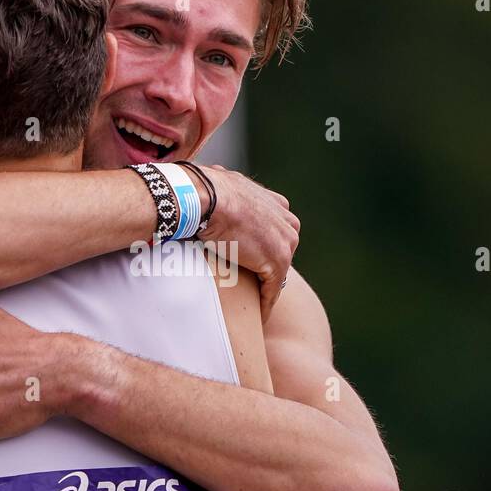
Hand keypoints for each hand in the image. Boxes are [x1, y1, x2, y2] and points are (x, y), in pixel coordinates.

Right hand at [194, 165, 300, 319]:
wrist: (205, 197)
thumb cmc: (204, 190)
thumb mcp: (221, 183)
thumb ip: (226, 188)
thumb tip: (209, 175)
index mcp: (276, 203)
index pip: (276, 230)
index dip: (264, 247)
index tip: (252, 262)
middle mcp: (286, 221)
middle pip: (281, 252)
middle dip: (268, 269)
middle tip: (253, 287)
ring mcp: (284, 243)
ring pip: (279, 274)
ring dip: (267, 289)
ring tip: (255, 305)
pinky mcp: (277, 263)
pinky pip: (273, 290)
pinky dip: (266, 304)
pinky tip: (258, 316)